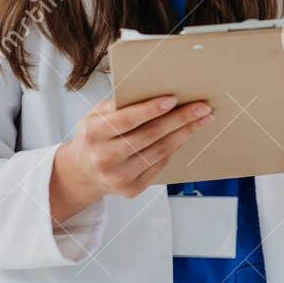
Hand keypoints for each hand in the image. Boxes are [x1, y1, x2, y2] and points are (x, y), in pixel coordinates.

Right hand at [50, 94, 211, 222]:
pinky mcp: (131, 189)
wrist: (81, 173)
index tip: (174, 99)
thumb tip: (157, 93)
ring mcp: (118, 177)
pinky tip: (186, 135)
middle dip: (179, 119)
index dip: (151, 109)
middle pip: (149, 136)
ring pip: (159, 152)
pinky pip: (159, 164)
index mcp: (93, 134)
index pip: (127, 120)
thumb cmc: (94, 136)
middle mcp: (104, 158)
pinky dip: (174, 148)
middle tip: (202, 107)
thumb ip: (119, 104)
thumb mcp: (95, 116)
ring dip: (184, 134)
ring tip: (202, 119)